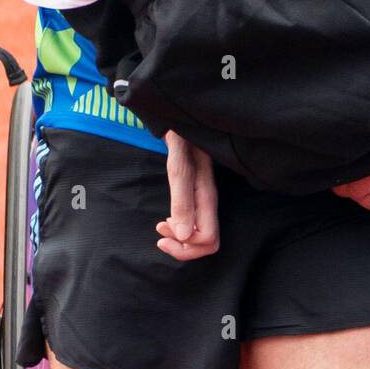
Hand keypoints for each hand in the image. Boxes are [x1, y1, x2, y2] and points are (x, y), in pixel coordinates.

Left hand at [155, 132, 219, 261]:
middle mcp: (209, 201)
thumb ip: (182, 199)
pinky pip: (195, 224)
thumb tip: (183, 234)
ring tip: (161, 226)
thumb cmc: (181, 139)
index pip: (208, 239)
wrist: (180, 120)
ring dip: (181, 239)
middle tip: (160, 235)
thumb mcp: (178, 166)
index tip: (162, 229)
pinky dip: (181, 229)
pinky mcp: (197, 195)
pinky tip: (168, 218)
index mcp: (207, 197)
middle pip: (208, 243)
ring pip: (202, 236)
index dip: (185, 245)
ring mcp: (204, 199)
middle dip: (184, 248)